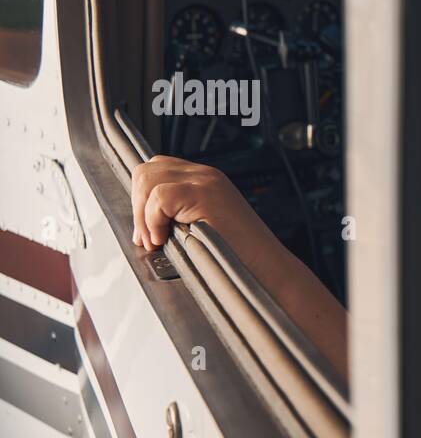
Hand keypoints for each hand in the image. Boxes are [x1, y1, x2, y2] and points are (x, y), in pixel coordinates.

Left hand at [130, 155, 255, 251]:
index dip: (143, 198)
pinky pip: (158, 197)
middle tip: (149, 238)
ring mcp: (205, 182)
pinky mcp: (203, 195)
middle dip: (137, 206)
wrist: (265, 268)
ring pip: (148, 179)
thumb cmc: (236, 258)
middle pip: (147, 170)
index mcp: (205, 181)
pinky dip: (153, 220)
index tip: (148, 230)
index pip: (158, 169)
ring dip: (143, 214)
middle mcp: (205, 175)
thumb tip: (142, 224)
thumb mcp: (200, 229)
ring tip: (157, 240)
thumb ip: (177, 217)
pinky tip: (165, 239)